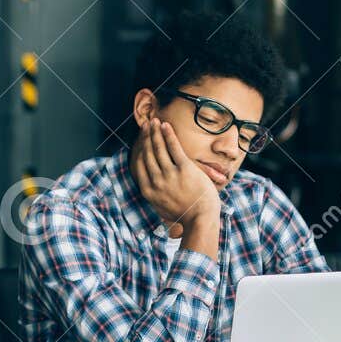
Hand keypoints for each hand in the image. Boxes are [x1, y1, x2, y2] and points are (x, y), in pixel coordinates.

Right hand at [130, 118, 217, 232]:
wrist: (200, 219)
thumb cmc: (184, 215)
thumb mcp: (162, 208)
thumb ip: (154, 195)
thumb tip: (150, 185)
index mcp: (148, 191)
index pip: (140, 164)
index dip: (140, 149)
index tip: (141, 140)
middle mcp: (156, 181)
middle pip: (148, 153)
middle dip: (146, 137)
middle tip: (146, 125)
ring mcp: (170, 174)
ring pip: (158, 148)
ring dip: (155, 132)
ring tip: (154, 122)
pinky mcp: (184, 169)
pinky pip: (174, 148)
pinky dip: (168, 135)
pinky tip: (165, 125)